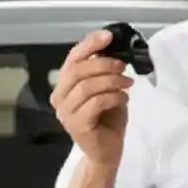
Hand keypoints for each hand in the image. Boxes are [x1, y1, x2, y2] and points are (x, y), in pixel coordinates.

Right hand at [49, 29, 135, 168]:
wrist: (106, 152)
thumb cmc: (106, 120)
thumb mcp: (106, 90)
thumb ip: (103, 72)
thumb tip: (113, 48)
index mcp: (64, 85)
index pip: (72, 58)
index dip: (90, 44)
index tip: (109, 36)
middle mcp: (59, 97)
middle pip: (78, 70)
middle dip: (104, 64)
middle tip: (123, 66)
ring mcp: (65, 113)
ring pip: (87, 86)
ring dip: (112, 81)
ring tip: (128, 83)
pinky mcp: (77, 125)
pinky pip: (95, 103)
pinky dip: (114, 97)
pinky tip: (124, 99)